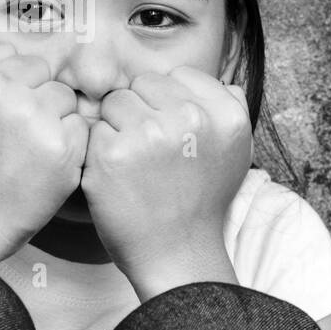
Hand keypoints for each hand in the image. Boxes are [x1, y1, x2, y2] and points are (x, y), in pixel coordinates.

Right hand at [0, 43, 88, 267]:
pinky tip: (44, 162)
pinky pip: (79, 126)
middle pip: (39, 69)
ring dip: (53, 116)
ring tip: (30, 147)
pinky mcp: (60, 147)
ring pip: (62, 95)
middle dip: (32, 94)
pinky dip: (68, 143)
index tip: (5, 102)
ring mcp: (31, 117)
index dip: (10, 78)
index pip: (7, 53)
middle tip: (17, 129)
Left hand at [80, 66, 251, 298]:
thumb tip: (217, 80)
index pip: (179, 76)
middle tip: (151, 152)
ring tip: (134, 163)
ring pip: (115, 102)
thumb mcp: (236, 151)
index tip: (172, 133)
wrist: (177, 254)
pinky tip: (117, 175)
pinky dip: (99, 150)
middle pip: (143, 84)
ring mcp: (148, 134)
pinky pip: (94, 128)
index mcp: (224, 115)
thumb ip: (229, 108)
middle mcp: (189, 119)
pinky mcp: (111, 154)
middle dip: (141, 111)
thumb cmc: (201, 201)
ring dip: (117, 127)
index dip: (168, 102)